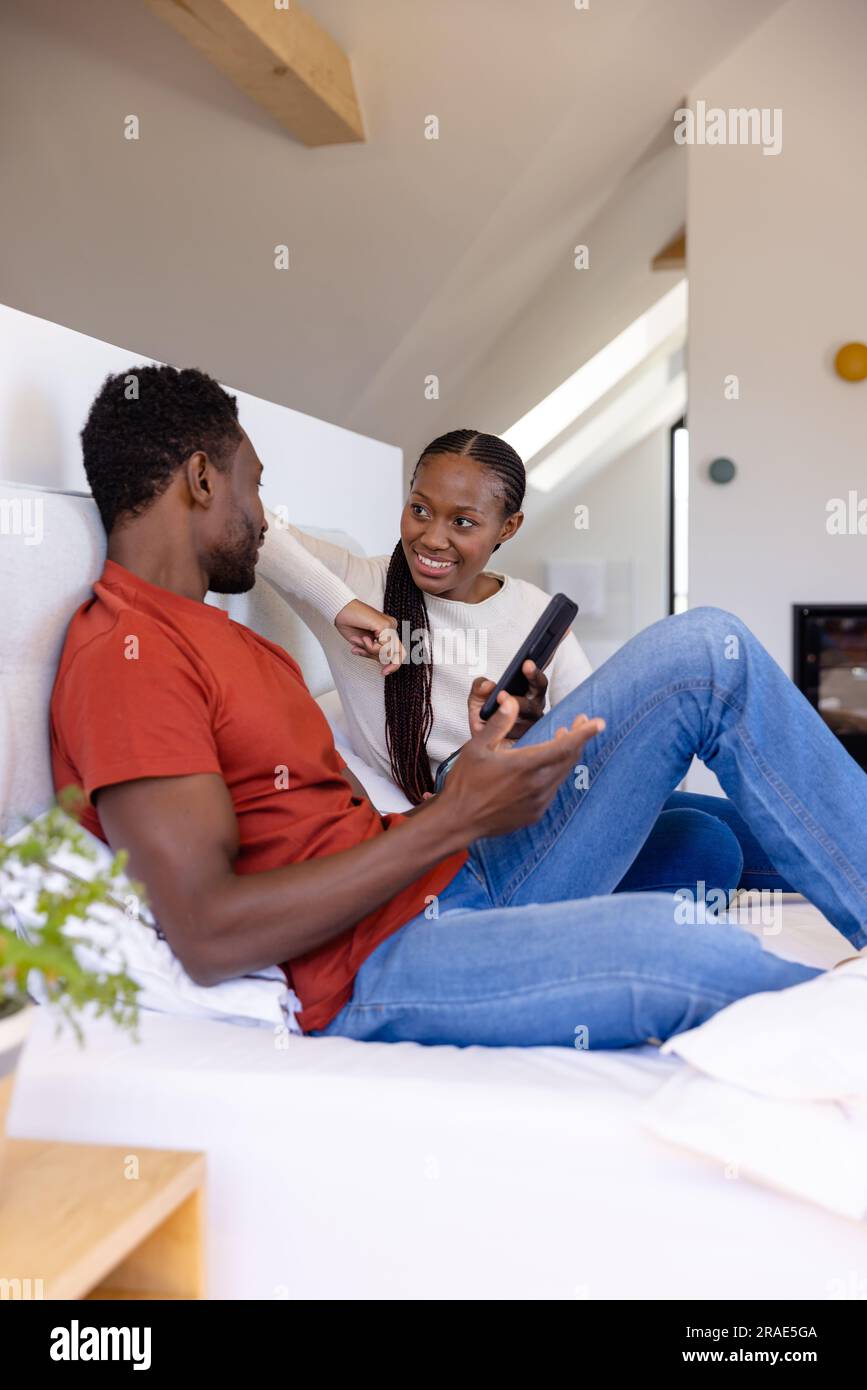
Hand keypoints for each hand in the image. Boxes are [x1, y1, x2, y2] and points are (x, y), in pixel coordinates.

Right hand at [334, 600, 403, 675]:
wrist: (340, 610)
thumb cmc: (349, 624)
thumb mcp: (363, 645)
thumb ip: (374, 653)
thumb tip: (385, 666)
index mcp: (388, 630)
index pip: (397, 652)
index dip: (393, 664)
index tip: (383, 673)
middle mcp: (391, 627)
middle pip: (400, 653)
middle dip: (389, 664)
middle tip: (383, 672)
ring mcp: (390, 625)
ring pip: (390, 652)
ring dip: (372, 652)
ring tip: (360, 642)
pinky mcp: (385, 625)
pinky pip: (383, 647)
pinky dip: (371, 647)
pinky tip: (363, 639)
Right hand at [440, 689, 603, 839]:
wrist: (458, 821)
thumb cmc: (465, 783)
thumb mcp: (477, 747)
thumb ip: (499, 723)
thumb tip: (511, 701)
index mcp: (525, 765)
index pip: (564, 746)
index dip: (584, 733)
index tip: (599, 722)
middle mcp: (537, 785)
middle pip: (568, 759)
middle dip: (577, 739)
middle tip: (580, 722)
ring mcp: (538, 802)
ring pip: (561, 774)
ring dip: (565, 756)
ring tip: (562, 738)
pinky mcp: (535, 814)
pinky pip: (552, 790)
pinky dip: (554, 773)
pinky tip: (546, 766)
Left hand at [468, 662, 547, 740]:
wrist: (483, 752)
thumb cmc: (486, 724)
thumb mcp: (477, 703)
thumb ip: (479, 689)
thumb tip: (487, 685)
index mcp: (527, 695)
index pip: (536, 681)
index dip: (533, 672)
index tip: (526, 663)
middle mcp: (534, 709)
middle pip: (539, 692)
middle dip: (530, 683)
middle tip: (518, 676)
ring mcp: (534, 726)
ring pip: (531, 713)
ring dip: (516, 707)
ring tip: (500, 701)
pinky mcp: (531, 742)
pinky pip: (527, 733)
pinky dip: (513, 729)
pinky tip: (503, 728)